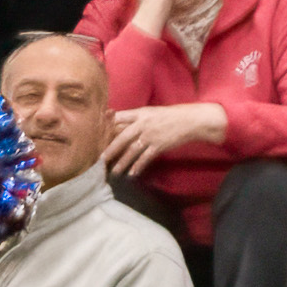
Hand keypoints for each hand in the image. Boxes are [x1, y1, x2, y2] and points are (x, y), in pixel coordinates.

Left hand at [104, 102, 224, 174]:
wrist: (189, 121)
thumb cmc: (169, 116)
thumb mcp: (150, 112)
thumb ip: (136, 117)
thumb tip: (120, 122)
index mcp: (139, 113)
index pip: (118, 118)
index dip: (107, 125)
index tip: (97, 134)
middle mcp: (142, 124)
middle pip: (121, 137)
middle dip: (110, 149)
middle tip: (101, 159)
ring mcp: (150, 135)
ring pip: (132, 150)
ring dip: (122, 162)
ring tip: (114, 171)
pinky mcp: (159, 146)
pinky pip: (146, 158)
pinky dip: (138, 166)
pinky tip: (132, 174)